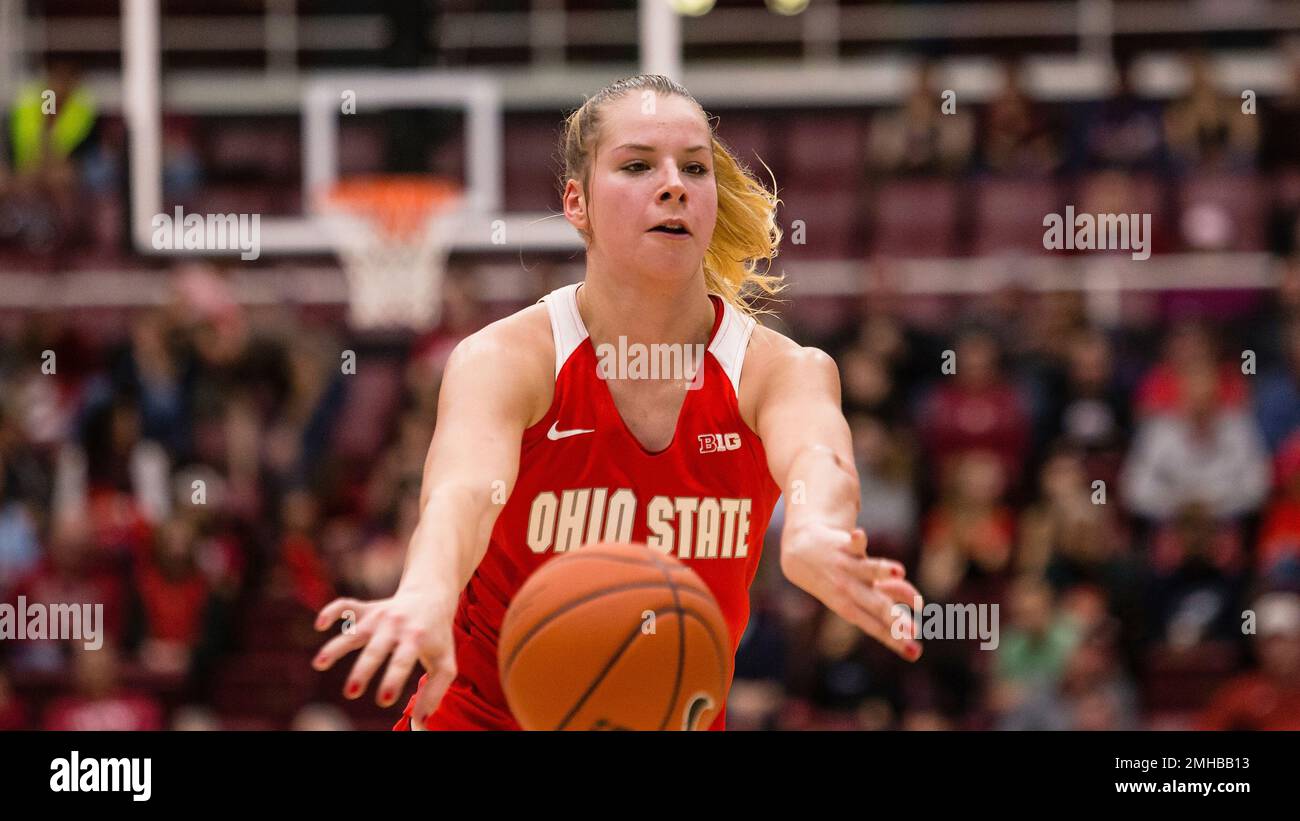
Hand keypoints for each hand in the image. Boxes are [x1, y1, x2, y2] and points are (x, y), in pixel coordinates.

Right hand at [312, 586, 458, 720]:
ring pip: (354, 631)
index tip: (384, 700)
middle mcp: (395, 626)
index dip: (393, 680)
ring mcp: (379, 616)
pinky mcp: (367, 609)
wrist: (432, 596)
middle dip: (362, 671)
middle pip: (375, 650)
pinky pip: (346, 606)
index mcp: (416, 638)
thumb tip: (421, 723)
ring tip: (319, 664)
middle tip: (351, 693)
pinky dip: (331, 611)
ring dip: (336, 647)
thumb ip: (434, 693)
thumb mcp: (444, 663)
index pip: (402, 661)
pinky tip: (319, 626)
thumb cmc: (437, 637)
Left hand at [779, 522, 922, 660]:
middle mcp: (851, 591)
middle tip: (914, 631)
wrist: (801, 555)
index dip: (896, 639)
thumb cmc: (842, 578)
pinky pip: (852, 544)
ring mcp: (847, 569)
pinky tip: (859, 534)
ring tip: (898, 572)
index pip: (878, 626)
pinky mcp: (845, 547)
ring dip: (881, 570)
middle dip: (895, 619)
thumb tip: (920, 603)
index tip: (915, 652)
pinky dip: (856, 540)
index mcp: (855, 608)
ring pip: (867, 571)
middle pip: (876, 606)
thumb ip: (896, 594)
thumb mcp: (868, 589)